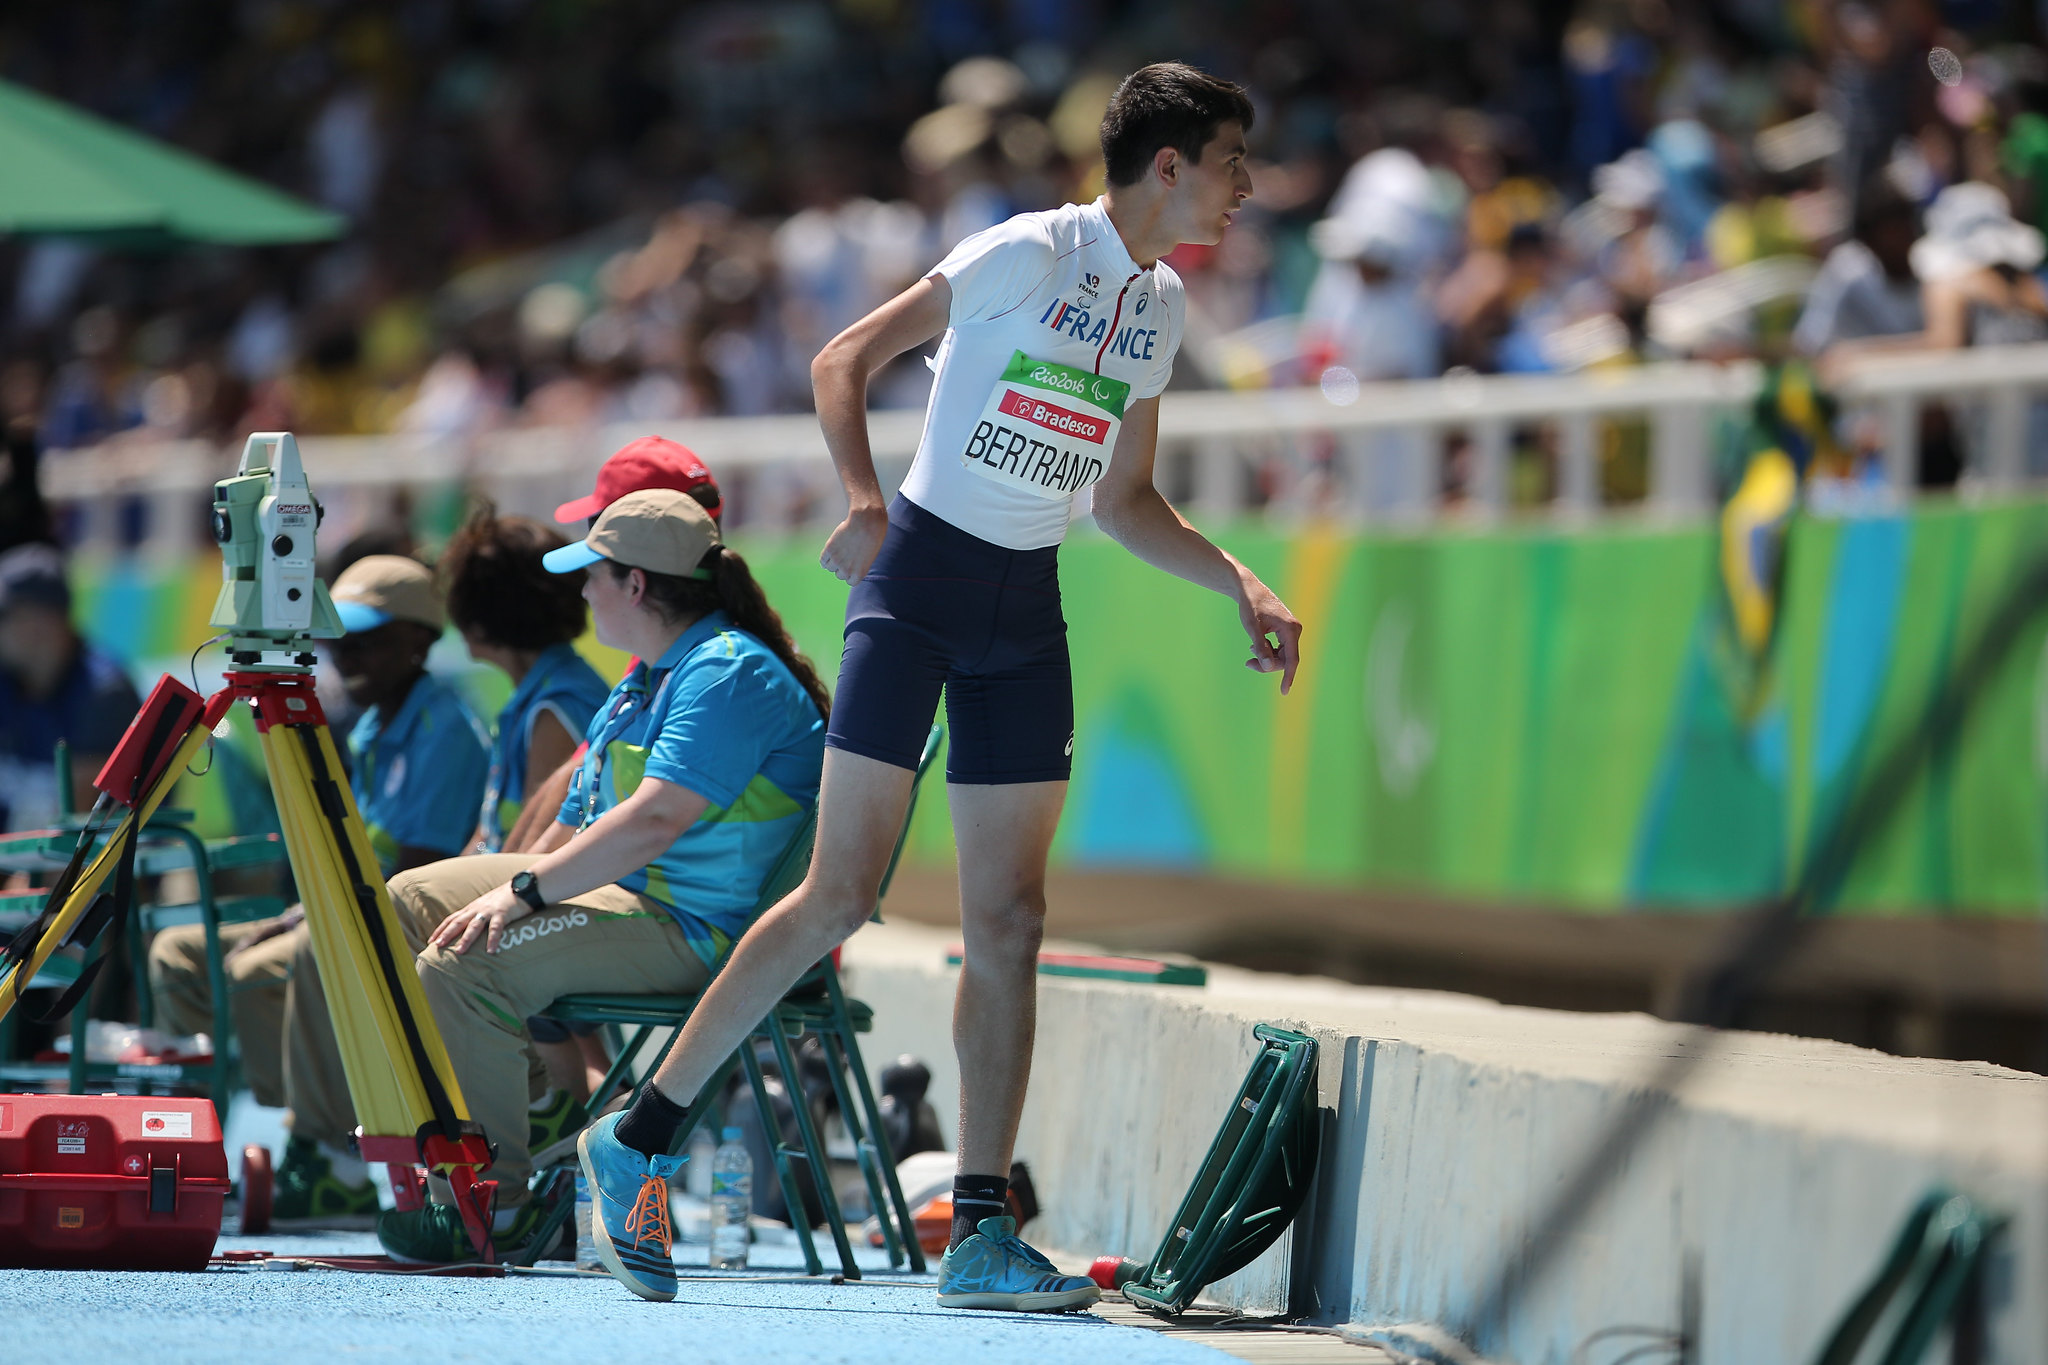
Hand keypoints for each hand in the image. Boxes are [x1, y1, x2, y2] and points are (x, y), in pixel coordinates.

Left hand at [429, 883, 533, 954]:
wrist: (524, 885)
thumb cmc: (507, 898)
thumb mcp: (488, 905)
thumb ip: (478, 915)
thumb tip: (469, 929)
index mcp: (473, 908)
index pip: (452, 918)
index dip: (441, 929)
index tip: (431, 941)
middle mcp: (477, 909)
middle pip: (458, 922)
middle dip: (446, 934)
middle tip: (437, 946)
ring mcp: (489, 911)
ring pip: (474, 926)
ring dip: (466, 939)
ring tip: (459, 952)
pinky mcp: (503, 913)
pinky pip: (496, 928)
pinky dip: (493, 940)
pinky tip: (491, 951)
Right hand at [820, 504, 888, 582]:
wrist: (866, 522)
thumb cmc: (872, 537)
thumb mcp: (868, 556)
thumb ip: (858, 565)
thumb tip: (844, 568)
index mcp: (859, 573)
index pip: (850, 581)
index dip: (851, 572)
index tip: (853, 564)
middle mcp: (847, 570)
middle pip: (839, 575)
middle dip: (842, 566)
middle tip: (847, 554)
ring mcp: (837, 560)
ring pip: (830, 567)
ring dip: (833, 561)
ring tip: (840, 550)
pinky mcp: (829, 550)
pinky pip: (823, 560)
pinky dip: (825, 557)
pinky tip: (831, 550)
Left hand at [1236, 573, 1302, 694]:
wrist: (1249, 589)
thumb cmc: (1250, 606)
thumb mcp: (1252, 628)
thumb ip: (1260, 647)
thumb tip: (1269, 667)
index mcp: (1290, 629)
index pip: (1292, 659)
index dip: (1288, 676)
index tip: (1283, 692)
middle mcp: (1294, 630)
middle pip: (1285, 659)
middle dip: (1268, 664)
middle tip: (1248, 664)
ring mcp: (1291, 630)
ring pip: (1281, 655)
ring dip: (1266, 659)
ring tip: (1249, 658)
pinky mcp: (1286, 631)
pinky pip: (1280, 649)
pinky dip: (1267, 652)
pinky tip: (1254, 648)